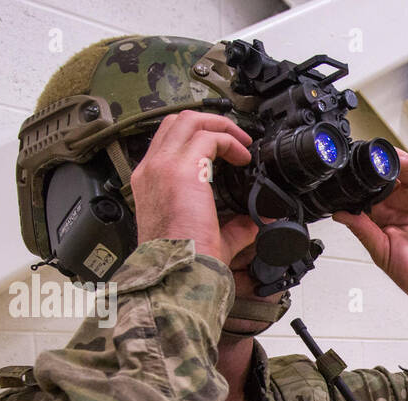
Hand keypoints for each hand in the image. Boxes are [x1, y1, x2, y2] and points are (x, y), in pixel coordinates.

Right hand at [131, 110, 260, 265]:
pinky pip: (207, 137)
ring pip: (189, 121)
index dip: (198, 137)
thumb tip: (256, 221)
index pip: (168, 142)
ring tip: (242, 142)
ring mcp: (163, 167)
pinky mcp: (181, 170)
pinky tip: (244, 157)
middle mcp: (152, 170)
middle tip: (236, 139)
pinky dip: (229, 140)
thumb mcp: (210, 237)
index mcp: (150, 184)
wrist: (177, 273)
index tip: (224, 149)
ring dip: (220, 126)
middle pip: (176, 122)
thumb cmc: (186, 262)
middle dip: (210, 123)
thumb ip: (234, 226)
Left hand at [331, 149, 407, 302]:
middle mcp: (405, 204)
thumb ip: (361, 229)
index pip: (372, 189)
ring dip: (396, 159)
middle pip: (389, 174)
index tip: (348, 173)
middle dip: (378, 164)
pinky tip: (407, 162)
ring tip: (385, 158)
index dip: (362, 180)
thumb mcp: (380, 250)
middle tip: (365, 159)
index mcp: (387, 216)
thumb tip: (339, 213)